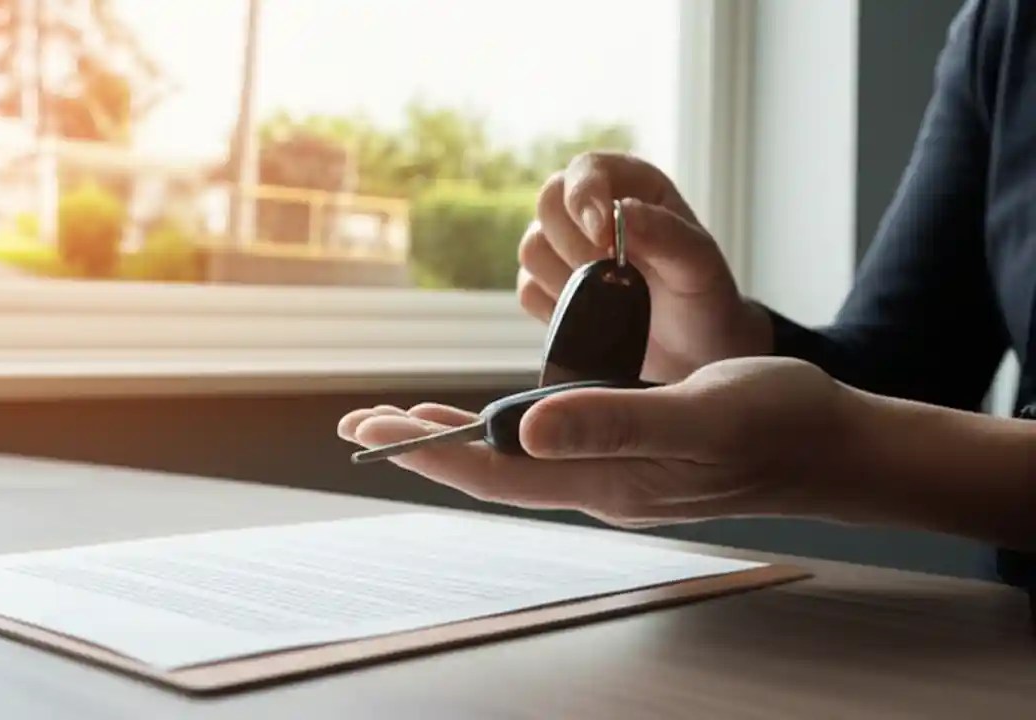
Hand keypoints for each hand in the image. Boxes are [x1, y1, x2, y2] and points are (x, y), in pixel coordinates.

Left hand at [340, 357, 860, 527]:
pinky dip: (508, 430)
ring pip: (520, 462)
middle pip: (495, 472)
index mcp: (610, 481)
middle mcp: (603, 485)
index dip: (433, 450)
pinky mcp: (634, 456)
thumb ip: (615, 422)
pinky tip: (500, 417)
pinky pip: (552, 447)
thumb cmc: (780, 423)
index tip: (375, 428)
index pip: (499, 472)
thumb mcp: (701, 412)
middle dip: (426, 447)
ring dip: (461, 441)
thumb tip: (526, 427)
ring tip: (408, 421)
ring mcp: (617, 475)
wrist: (836, 447)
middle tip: (363, 423)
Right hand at [518, 152, 771, 381]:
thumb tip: (621, 211)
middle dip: (577, 246)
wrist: (694, 353)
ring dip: (570, 281)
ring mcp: (564, 250)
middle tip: (617, 276)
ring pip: (532, 250)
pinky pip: (527, 292)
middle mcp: (591, 211)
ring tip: (612, 300)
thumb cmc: (703, 299)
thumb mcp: (700, 265)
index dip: (584, 196)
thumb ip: (666, 233)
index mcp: (630, 186)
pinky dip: (556, 309)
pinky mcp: (548, 290)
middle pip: (548, 203)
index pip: (586, 169)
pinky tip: (593, 318)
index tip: (603, 236)